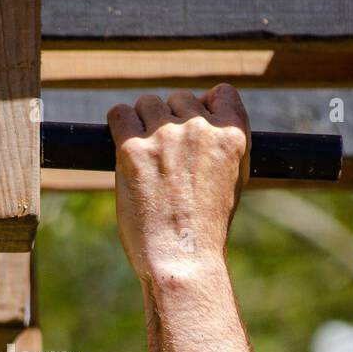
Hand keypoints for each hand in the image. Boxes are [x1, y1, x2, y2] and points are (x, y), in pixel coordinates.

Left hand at [107, 85, 249, 284]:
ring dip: (142, 123)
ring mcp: (165, 136)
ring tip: (145, 158)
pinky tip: (123, 149)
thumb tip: (202, 109)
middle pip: (178, 99)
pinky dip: (118, 126)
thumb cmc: (206, 227)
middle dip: (170, 122)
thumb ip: (224, 142)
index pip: (221, 92)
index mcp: (232, 134)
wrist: (182, 259)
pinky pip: (118, 114)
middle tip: (165, 159)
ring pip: (147, 103)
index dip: (205, 107)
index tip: (192, 129)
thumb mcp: (233, 178)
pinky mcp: (132, 149)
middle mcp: (200, 128)